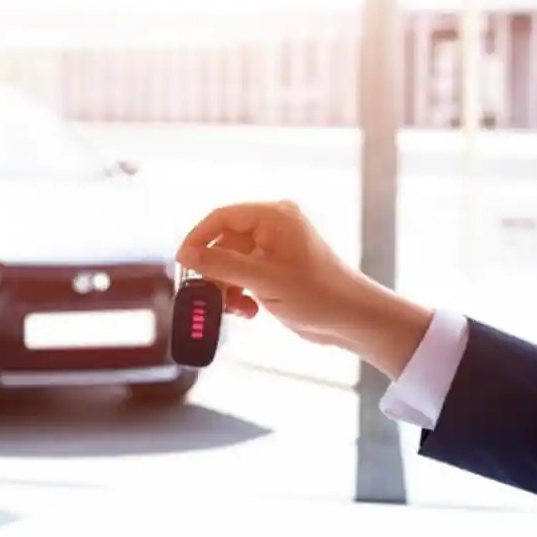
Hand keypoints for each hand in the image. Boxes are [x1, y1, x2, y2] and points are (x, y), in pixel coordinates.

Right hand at [176, 201, 431, 378]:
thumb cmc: (318, 294)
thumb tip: (186, 254)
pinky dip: (239, 293)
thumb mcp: (264, 279)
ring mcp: (274, 249)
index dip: (197, 239)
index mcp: (274, 216)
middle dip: (214, 272)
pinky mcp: (275, 270)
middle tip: (208, 296)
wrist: (353, 320)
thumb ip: (221, 265)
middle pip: (223, 242)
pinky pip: (243, 275)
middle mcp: (273, 227)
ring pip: (230, 263)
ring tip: (234, 307)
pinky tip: (247, 310)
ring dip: (226, 287)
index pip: (221, 217)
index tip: (182, 264)